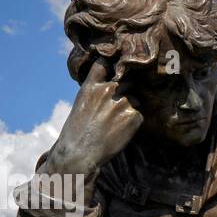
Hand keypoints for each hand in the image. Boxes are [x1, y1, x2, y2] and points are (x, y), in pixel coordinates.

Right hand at [45, 59, 143, 177]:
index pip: (104, 63)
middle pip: (125, 80)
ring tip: (117, 121)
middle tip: (119, 104)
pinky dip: (134, 121)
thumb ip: (96, 92)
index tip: (115, 66)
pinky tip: (122, 130)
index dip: (111, 63)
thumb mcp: (81, 104)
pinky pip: (139, 113)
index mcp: (91, 86)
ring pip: (134, 98)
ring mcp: (122, 102)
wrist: (80, 153)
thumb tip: (111, 87)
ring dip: (130, 106)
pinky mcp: (133, 116)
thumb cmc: (77, 132)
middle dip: (125, 88)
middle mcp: (107, 90)